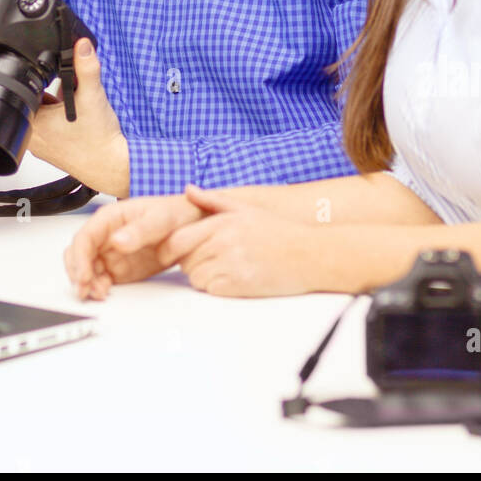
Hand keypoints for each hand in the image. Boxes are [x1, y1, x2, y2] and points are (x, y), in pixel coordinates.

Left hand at [28, 37, 129, 196]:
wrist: (113, 167)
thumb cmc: (99, 141)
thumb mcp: (92, 96)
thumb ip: (86, 67)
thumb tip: (81, 45)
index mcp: (32, 124)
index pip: (27, 90)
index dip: (44, 80)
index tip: (59, 80)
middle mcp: (33, 137)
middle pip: (36, 100)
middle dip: (52, 91)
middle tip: (71, 96)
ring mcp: (42, 146)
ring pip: (45, 112)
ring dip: (58, 104)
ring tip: (77, 110)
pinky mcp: (53, 150)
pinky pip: (53, 125)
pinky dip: (64, 118)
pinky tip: (79, 120)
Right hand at [64, 192, 203, 299]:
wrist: (191, 225)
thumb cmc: (175, 213)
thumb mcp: (161, 219)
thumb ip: (139, 230)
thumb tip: (116, 241)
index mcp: (110, 218)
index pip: (85, 237)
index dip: (80, 258)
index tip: (84, 276)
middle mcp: (106, 235)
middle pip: (78, 254)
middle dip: (77, 273)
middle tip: (85, 290)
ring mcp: (111, 253)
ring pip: (86, 269)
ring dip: (86, 283)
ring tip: (100, 294)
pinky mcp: (118, 268)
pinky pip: (99, 279)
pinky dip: (97, 287)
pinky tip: (104, 293)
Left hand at [162, 185, 320, 296]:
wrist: (310, 254)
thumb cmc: (279, 231)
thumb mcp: (245, 208)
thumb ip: (213, 200)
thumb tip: (188, 189)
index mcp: (222, 222)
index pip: (177, 239)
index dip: (170, 248)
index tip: (174, 252)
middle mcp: (224, 242)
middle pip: (183, 259)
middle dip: (190, 261)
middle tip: (208, 258)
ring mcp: (231, 264)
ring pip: (195, 277)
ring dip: (203, 276)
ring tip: (225, 267)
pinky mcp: (239, 285)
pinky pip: (211, 291)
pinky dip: (216, 288)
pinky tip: (233, 278)